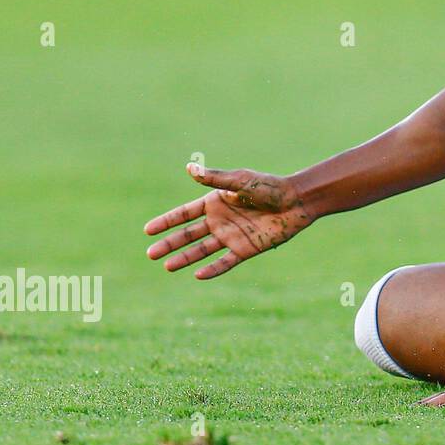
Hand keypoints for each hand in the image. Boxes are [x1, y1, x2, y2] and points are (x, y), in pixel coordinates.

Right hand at [144, 164, 314, 278]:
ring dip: (185, 258)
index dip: (167, 221)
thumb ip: (215, 179)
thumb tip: (190, 168)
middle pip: (189, 234)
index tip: (147, 230)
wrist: (297, 202)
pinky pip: (225, 262)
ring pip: (202, 250)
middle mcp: (220, 220)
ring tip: (167, 266)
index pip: (185, 214)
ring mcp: (232, 236)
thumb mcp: (240, 181)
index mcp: (216, 202)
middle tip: (150, 254)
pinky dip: (212, 269)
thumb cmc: (270, 187)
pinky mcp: (246, 249)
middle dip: (170, 243)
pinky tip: (198, 275)